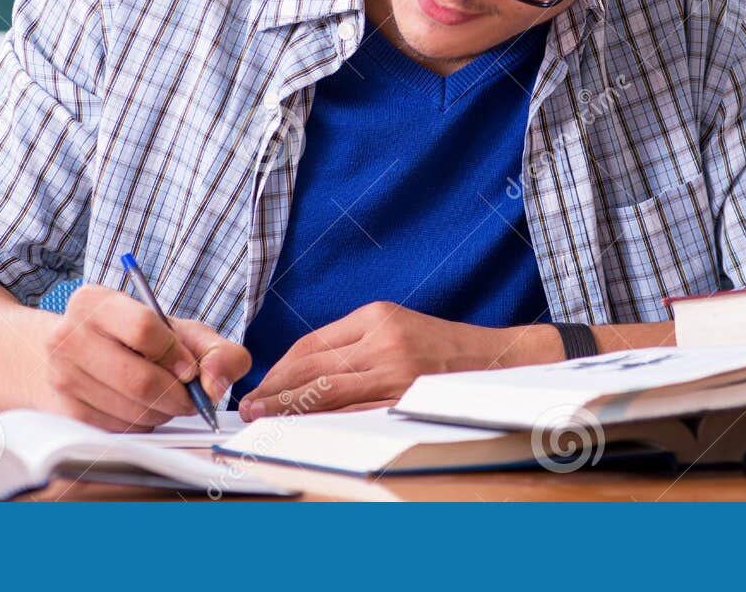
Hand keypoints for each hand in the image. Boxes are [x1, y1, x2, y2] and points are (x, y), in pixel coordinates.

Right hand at [37, 284, 249, 431]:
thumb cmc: (136, 341)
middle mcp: (69, 336)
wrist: (76, 355)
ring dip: (162, 412)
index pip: (144, 328)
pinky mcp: (65, 412)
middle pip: (139, 379)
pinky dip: (142, 424)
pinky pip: (119, 430)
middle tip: (189, 397)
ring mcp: (62, 376)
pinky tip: (140, 408)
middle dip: (177, 396)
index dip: (176, 355)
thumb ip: (216, 350)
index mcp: (95, 302)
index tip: (190, 369)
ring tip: (164, 399)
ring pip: (132, 410)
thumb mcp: (180, 331)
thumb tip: (216, 385)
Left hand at [237, 301, 558, 419]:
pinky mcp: (406, 397)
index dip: (281, 368)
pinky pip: (354, 414)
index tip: (261, 385)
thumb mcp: (397, 325)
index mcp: (377, 316)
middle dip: (276, 390)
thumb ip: (354, 342)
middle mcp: (383, 340)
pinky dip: (324, 422)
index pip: (312, 344)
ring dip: (289, 408)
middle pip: (314, 368)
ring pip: (328, 393)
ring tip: (263, 419)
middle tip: (248, 407)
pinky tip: (305, 429)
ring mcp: (395, 371)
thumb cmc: (443, 347)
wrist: (497, 361)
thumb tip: (302, 371)